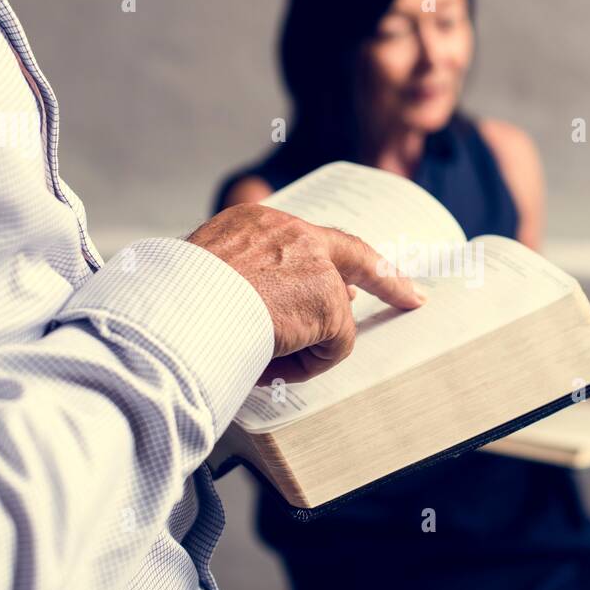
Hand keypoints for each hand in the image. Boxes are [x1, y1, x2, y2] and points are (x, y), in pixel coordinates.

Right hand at [186, 203, 424, 383]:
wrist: (176, 310)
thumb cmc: (178, 305)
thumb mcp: (210, 282)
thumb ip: (255, 284)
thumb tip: (301, 308)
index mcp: (255, 224)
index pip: (309, 238)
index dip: (337, 256)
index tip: (357, 273)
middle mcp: (290, 232)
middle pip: (354, 255)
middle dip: (388, 280)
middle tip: (413, 298)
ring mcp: (314, 264)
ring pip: (331, 321)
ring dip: (302, 350)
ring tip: (257, 358)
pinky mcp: (328, 299)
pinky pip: (333, 349)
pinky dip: (306, 365)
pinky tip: (269, 362)